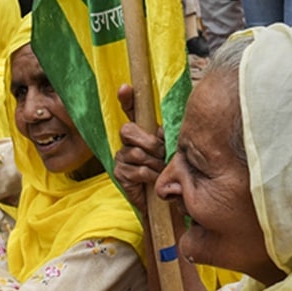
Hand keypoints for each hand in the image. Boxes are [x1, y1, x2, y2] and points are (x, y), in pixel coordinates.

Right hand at [112, 84, 165, 216]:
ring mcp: (121, 158)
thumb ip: (166, 138)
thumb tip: (164, 132)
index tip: (125, 87)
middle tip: (161, 153)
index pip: (131, 111)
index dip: (127, 99)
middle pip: (128, 130)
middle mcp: (126, 142)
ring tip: (160, 171)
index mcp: (140, 132)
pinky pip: (138, 170)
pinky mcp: (120, 175)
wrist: (164, 202)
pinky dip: (151, 176)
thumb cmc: (170, 173)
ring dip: (155, 164)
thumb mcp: (171, 151)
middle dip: (148, 142)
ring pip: (137, 153)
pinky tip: (153, 181)